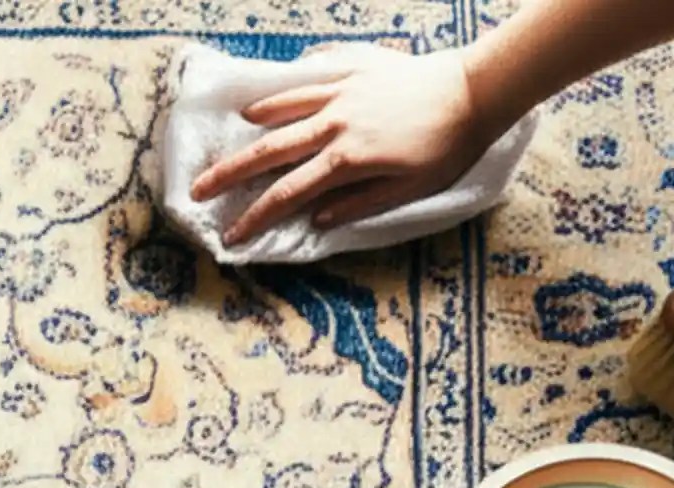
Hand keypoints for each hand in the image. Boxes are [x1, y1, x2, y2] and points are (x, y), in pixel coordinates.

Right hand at [190, 47, 498, 245]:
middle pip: (270, 149)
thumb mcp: (409, 189)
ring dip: (256, 121)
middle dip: (230, 172)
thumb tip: (316, 219)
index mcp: (347, 158)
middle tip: (198, 188)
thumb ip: (359, 204)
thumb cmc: (447, 147)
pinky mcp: (354, 67)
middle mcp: (335, 122)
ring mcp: (342, 90)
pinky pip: (310, 73)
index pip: (287, 194)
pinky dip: (288, 84)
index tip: (230, 236)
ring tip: (235, 129)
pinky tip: (279, 89)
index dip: (255, 218)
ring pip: (285, 105)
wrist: (475, 90)